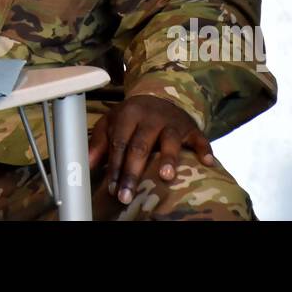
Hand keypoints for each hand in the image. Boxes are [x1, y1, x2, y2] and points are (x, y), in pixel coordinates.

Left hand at [88, 95, 216, 204]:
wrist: (159, 97)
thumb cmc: (131, 117)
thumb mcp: (111, 124)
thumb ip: (99, 143)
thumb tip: (85, 164)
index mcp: (128, 114)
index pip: (119, 143)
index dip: (115, 166)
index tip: (112, 188)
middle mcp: (151, 116)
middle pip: (141, 145)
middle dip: (133, 172)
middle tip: (127, 195)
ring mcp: (173, 121)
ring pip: (170, 140)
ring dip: (169, 158)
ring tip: (166, 176)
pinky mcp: (191, 127)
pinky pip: (199, 138)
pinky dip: (204, 149)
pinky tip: (207, 163)